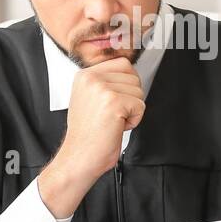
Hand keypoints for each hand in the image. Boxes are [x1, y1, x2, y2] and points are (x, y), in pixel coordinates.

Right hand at [38, 57, 144, 217]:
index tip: (114, 102)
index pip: (123, 64)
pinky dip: (134, 120)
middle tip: (111, 114)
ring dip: (132, 110)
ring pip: (139, 91)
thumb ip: (105, 83)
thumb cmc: (87, 135)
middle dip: (130, 98)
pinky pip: (140, 106)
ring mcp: (102, 89)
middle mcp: (92, 78)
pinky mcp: (114, 102)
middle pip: (134, 77)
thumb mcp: (88, 99)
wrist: (79, 157)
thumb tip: (129, 74)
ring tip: (112, 121)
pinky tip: (116, 127)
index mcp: (84, 75)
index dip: (126, 85)